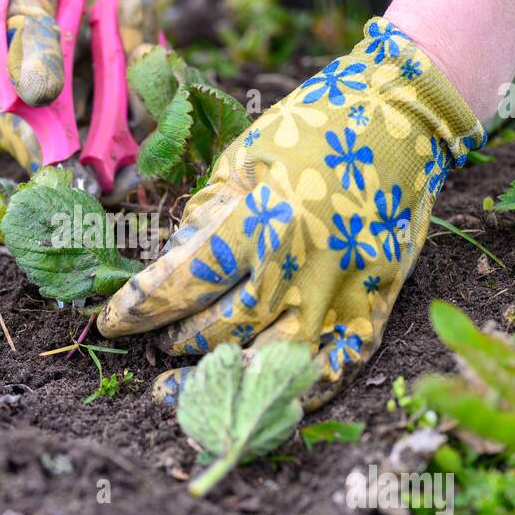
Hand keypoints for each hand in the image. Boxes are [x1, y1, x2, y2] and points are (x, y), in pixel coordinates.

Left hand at [97, 17, 485, 405]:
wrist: (402, 120)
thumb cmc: (310, 131)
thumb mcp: (241, 161)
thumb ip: (203, 221)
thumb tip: (169, 271)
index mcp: (264, 220)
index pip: (185, 284)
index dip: (139, 309)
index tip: (113, 321)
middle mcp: (305, 265)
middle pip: (223, 329)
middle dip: (176, 341)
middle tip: (156, 341)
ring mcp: (345, 292)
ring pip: (271, 362)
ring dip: (220, 377)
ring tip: (183, 382)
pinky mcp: (376, 306)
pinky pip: (333, 371)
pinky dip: (288, 394)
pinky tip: (253, 395)